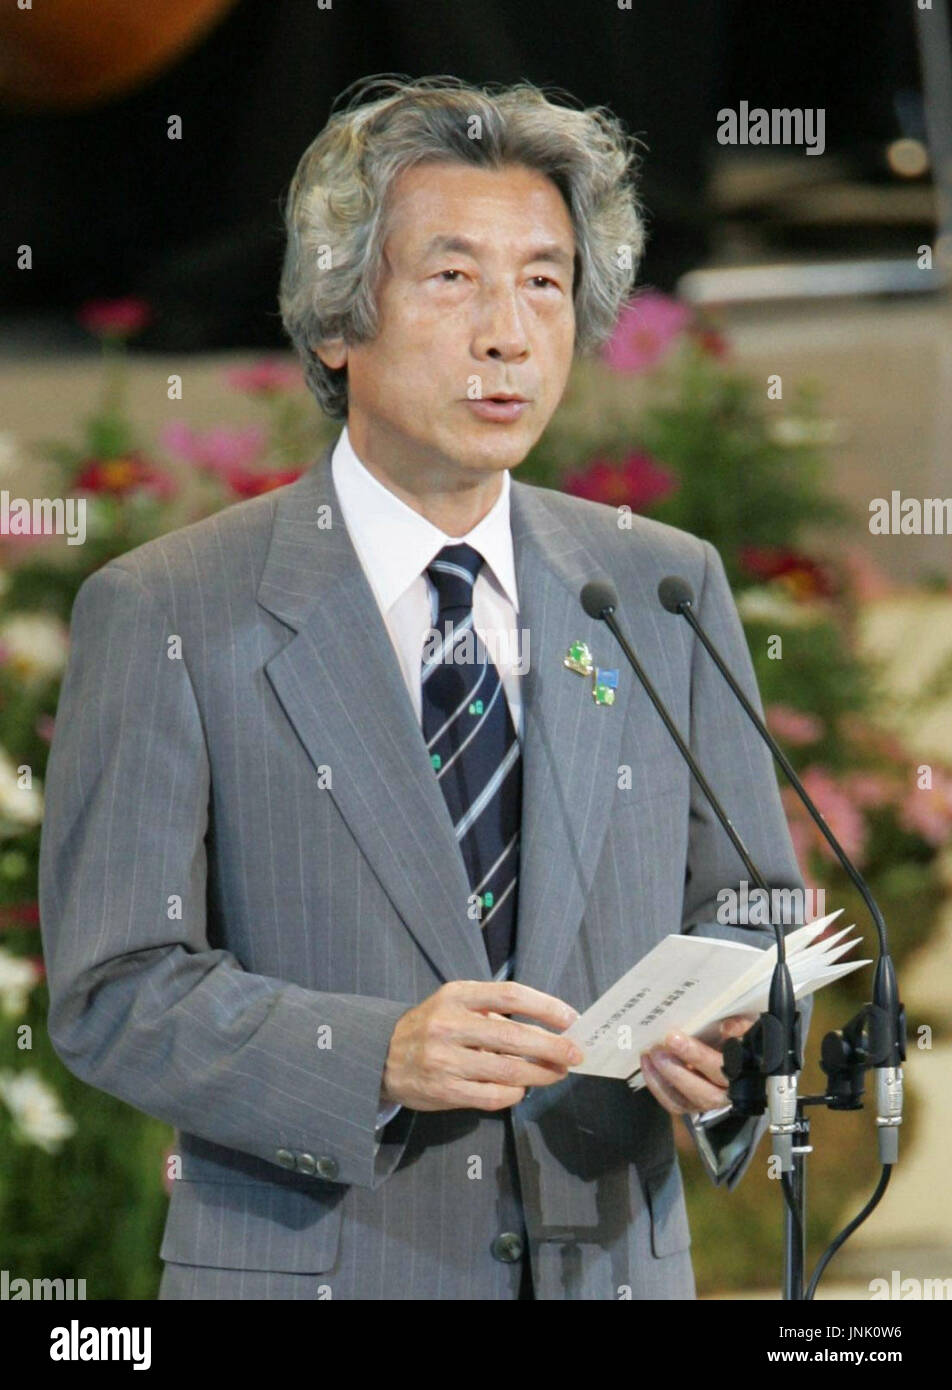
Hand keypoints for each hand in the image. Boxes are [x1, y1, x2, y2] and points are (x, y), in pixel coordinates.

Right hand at [381, 980, 584, 1111]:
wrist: (381, 1056)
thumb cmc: (431, 1027)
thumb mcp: (454, 1004)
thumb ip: (492, 1011)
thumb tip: (547, 1028)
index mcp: (456, 995)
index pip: (509, 995)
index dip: (545, 1006)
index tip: (571, 1017)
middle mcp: (449, 1025)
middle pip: (512, 1035)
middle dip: (552, 1046)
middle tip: (575, 1053)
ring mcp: (444, 1059)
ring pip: (506, 1070)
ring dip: (540, 1073)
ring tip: (558, 1072)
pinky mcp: (443, 1090)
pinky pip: (491, 1096)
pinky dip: (514, 1093)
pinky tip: (522, 1089)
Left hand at [640, 1014, 756, 1115]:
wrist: (739, 1056)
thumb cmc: (740, 1039)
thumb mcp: (746, 1029)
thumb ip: (740, 1027)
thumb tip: (726, 1027)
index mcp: (743, 1077)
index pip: (720, 1069)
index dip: (696, 1055)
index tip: (673, 1037)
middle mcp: (725, 1096)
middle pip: (701, 1092)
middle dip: (676, 1070)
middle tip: (656, 1048)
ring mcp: (706, 1104)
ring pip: (683, 1101)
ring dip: (662, 1079)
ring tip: (648, 1054)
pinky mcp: (691, 1106)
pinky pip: (671, 1102)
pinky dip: (656, 1084)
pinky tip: (647, 1063)